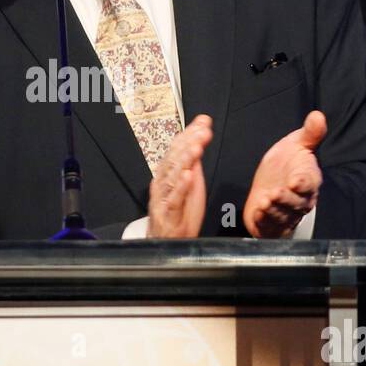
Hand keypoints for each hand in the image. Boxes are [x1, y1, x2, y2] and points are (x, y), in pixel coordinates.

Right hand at [147, 115, 212, 237]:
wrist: (167, 243)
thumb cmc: (179, 215)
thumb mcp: (189, 184)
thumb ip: (193, 163)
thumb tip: (199, 139)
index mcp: (167, 174)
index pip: (177, 148)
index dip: (189, 134)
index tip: (203, 122)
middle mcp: (163, 183)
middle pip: (174, 159)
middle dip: (189, 142)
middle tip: (202, 131)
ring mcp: (163, 198)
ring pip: (173, 175)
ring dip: (185, 159)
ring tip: (196, 147)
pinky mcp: (168, 214)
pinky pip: (174, 199)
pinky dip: (181, 187)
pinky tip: (188, 176)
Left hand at [243, 110, 326, 237]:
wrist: (271, 185)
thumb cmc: (286, 165)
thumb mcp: (297, 145)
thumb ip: (309, 134)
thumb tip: (318, 115)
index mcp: (308, 180)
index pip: (309, 183)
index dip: (303, 183)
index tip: (295, 180)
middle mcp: (300, 200)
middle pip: (296, 203)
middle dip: (286, 199)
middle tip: (274, 193)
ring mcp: (286, 214)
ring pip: (283, 215)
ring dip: (273, 210)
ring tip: (264, 202)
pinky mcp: (272, 224)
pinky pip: (270, 226)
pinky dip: (263, 221)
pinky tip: (257, 214)